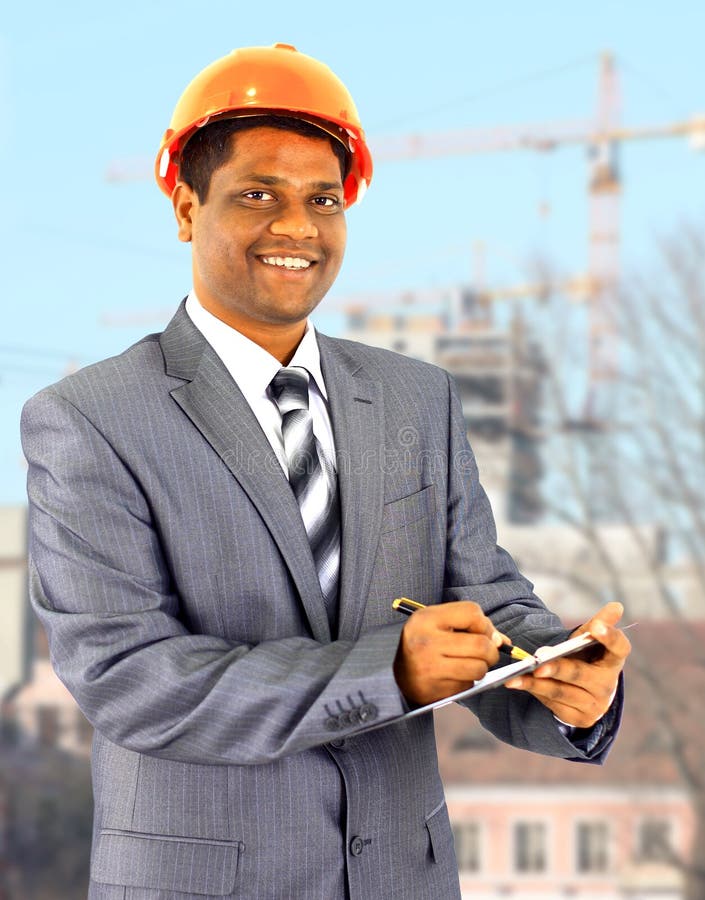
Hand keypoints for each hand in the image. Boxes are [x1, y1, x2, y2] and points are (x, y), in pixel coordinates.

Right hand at [394, 601, 503, 705]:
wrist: (397, 675)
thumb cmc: (424, 644)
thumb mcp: (438, 623)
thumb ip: (470, 625)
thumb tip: (502, 641)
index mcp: (426, 619)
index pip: (472, 613)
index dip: (485, 624)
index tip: (483, 632)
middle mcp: (426, 642)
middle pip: (481, 644)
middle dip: (491, 651)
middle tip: (486, 653)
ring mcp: (430, 668)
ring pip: (479, 668)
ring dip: (481, 668)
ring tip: (470, 664)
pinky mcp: (436, 689)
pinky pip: (468, 685)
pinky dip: (468, 681)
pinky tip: (456, 676)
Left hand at [505, 601, 630, 727]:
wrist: (585, 691)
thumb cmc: (587, 658)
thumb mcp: (590, 641)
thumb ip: (598, 624)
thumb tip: (617, 606)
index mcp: (613, 661)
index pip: (620, 648)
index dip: (610, 637)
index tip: (596, 626)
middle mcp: (607, 685)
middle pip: (580, 674)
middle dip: (557, 668)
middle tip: (538, 661)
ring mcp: (594, 705)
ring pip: (561, 692)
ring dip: (536, 683)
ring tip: (515, 676)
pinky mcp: (579, 718)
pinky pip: (553, 704)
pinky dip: (535, 693)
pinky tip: (519, 684)